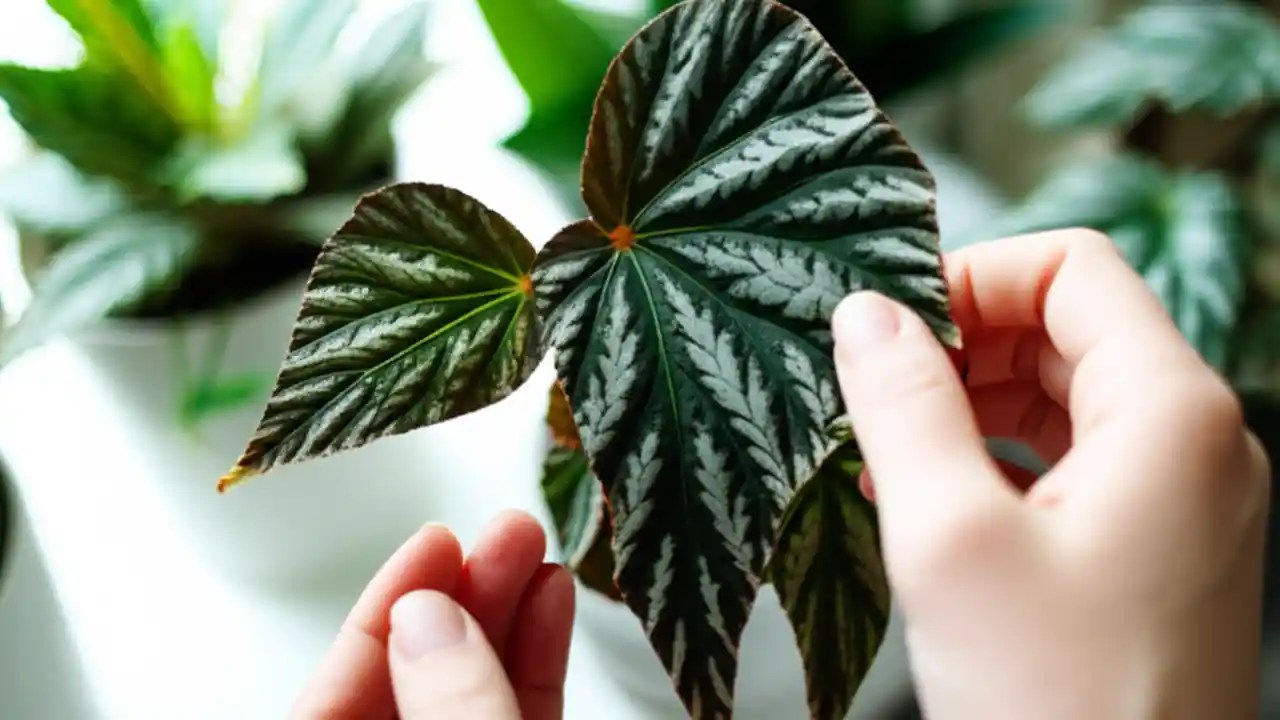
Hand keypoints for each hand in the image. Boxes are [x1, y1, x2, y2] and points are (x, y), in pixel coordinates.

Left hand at [290, 511, 574, 719]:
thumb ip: (453, 709)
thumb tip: (428, 620)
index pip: (326, 704)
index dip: (377, 616)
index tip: (433, 545)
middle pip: (408, 681)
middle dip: (455, 598)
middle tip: (500, 530)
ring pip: (468, 693)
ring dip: (504, 615)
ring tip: (532, 546)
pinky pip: (514, 714)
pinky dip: (536, 659)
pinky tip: (550, 597)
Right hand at [833, 230, 1269, 718]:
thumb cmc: (1059, 706)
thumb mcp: (951, 539)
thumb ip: (904, 408)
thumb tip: (866, 315)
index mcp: (1172, 415)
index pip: (1073, 267)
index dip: (972, 276)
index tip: (890, 322)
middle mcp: (1196, 445)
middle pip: (1070, 327)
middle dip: (962, 343)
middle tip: (871, 385)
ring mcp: (1182, 501)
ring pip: (1066, 396)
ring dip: (969, 401)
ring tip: (882, 442)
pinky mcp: (1153, 551)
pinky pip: (1072, 463)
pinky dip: (995, 457)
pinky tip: (925, 493)